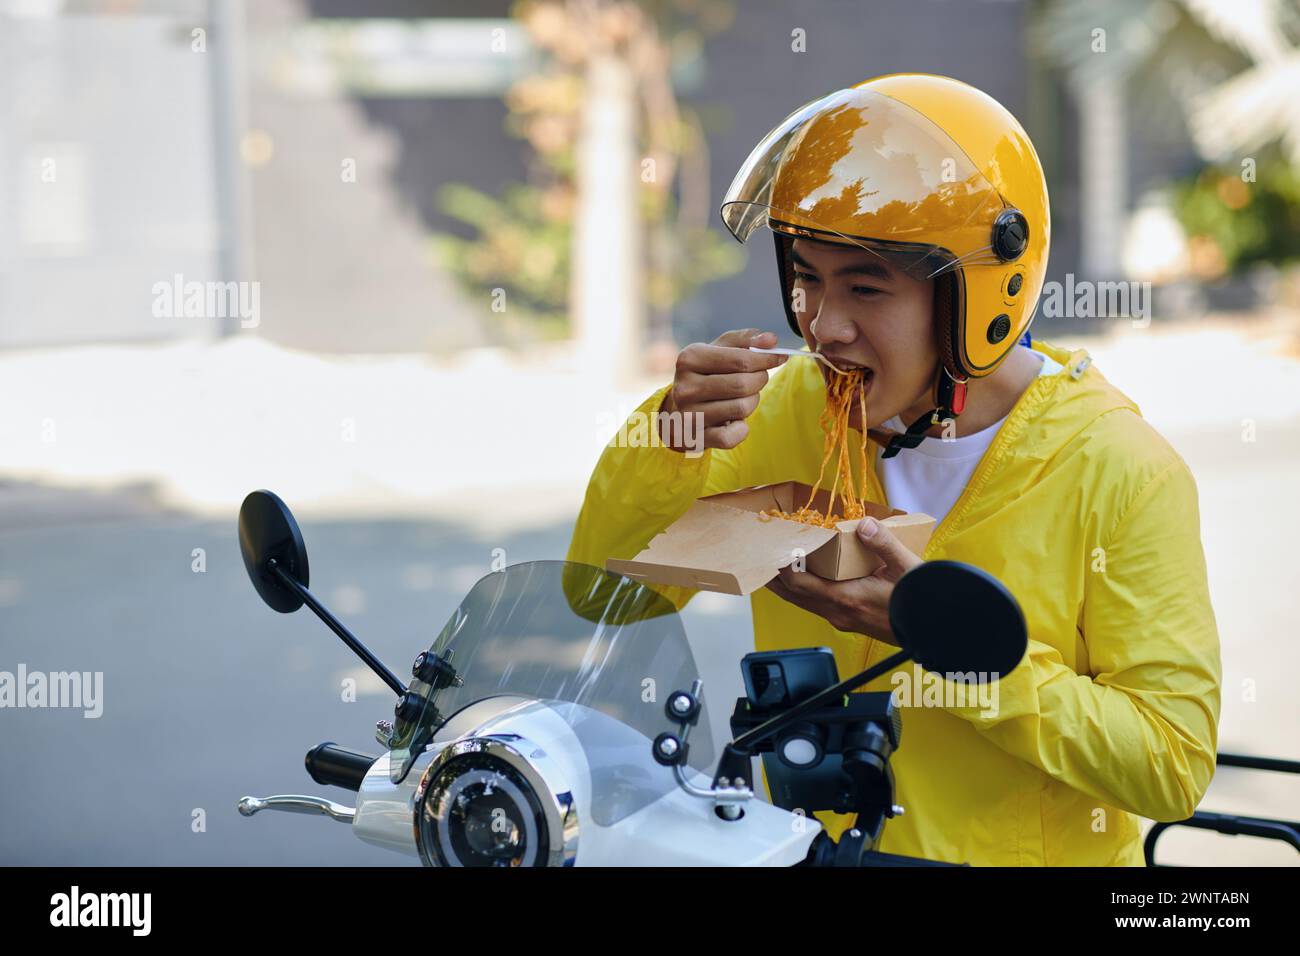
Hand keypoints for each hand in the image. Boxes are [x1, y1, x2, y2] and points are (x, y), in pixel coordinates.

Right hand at [660, 329, 786, 451]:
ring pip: (742, 408)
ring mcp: (689, 415)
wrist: (678, 412)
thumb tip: (771, 340)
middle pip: (744, 384)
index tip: (780, 357)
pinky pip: (732, 436)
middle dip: (759, 380)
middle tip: (757, 379)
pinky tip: (735, 421)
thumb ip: (745, 341)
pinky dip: (741, 429)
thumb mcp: (719, 350)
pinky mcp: (696, 438)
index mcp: (689, 359)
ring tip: (742, 398)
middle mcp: (685, 387)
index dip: (767, 358)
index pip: (741, 359)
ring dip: (751, 402)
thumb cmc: (706, 375)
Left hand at [765, 516, 922, 643]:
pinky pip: (815, 604)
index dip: (780, 566)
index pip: (799, 584)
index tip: (769, 548)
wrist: (934, 630)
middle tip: (758, 556)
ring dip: (785, 584)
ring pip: (802, 602)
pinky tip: (804, 578)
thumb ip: (883, 544)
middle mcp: (839, 613)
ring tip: (771, 565)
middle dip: (773, 576)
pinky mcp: (849, 620)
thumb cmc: (922, 603)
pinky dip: (802, 590)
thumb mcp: (907, 567)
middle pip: (793, 595)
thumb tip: (864, 525)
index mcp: (847, 599)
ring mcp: (842, 619)